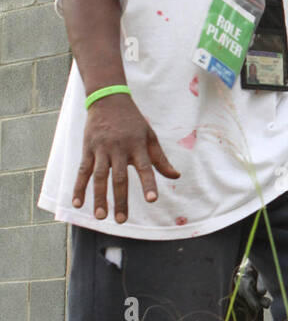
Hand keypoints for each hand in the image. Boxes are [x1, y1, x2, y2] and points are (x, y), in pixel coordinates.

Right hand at [72, 94, 180, 222]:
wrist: (108, 100)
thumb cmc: (133, 122)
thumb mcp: (150, 136)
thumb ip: (160, 159)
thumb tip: (176, 176)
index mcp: (137, 146)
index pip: (145, 167)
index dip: (149, 183)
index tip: (152, 200)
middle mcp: (119, 148)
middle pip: (119, 177)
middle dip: (120, 199)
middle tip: (121, 221)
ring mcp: (101, 149)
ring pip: (99, 177)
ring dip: (99, 198)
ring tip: (101, 217)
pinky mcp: (88, 149)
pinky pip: (82, 171)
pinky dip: (79, 187)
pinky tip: (78, 204)